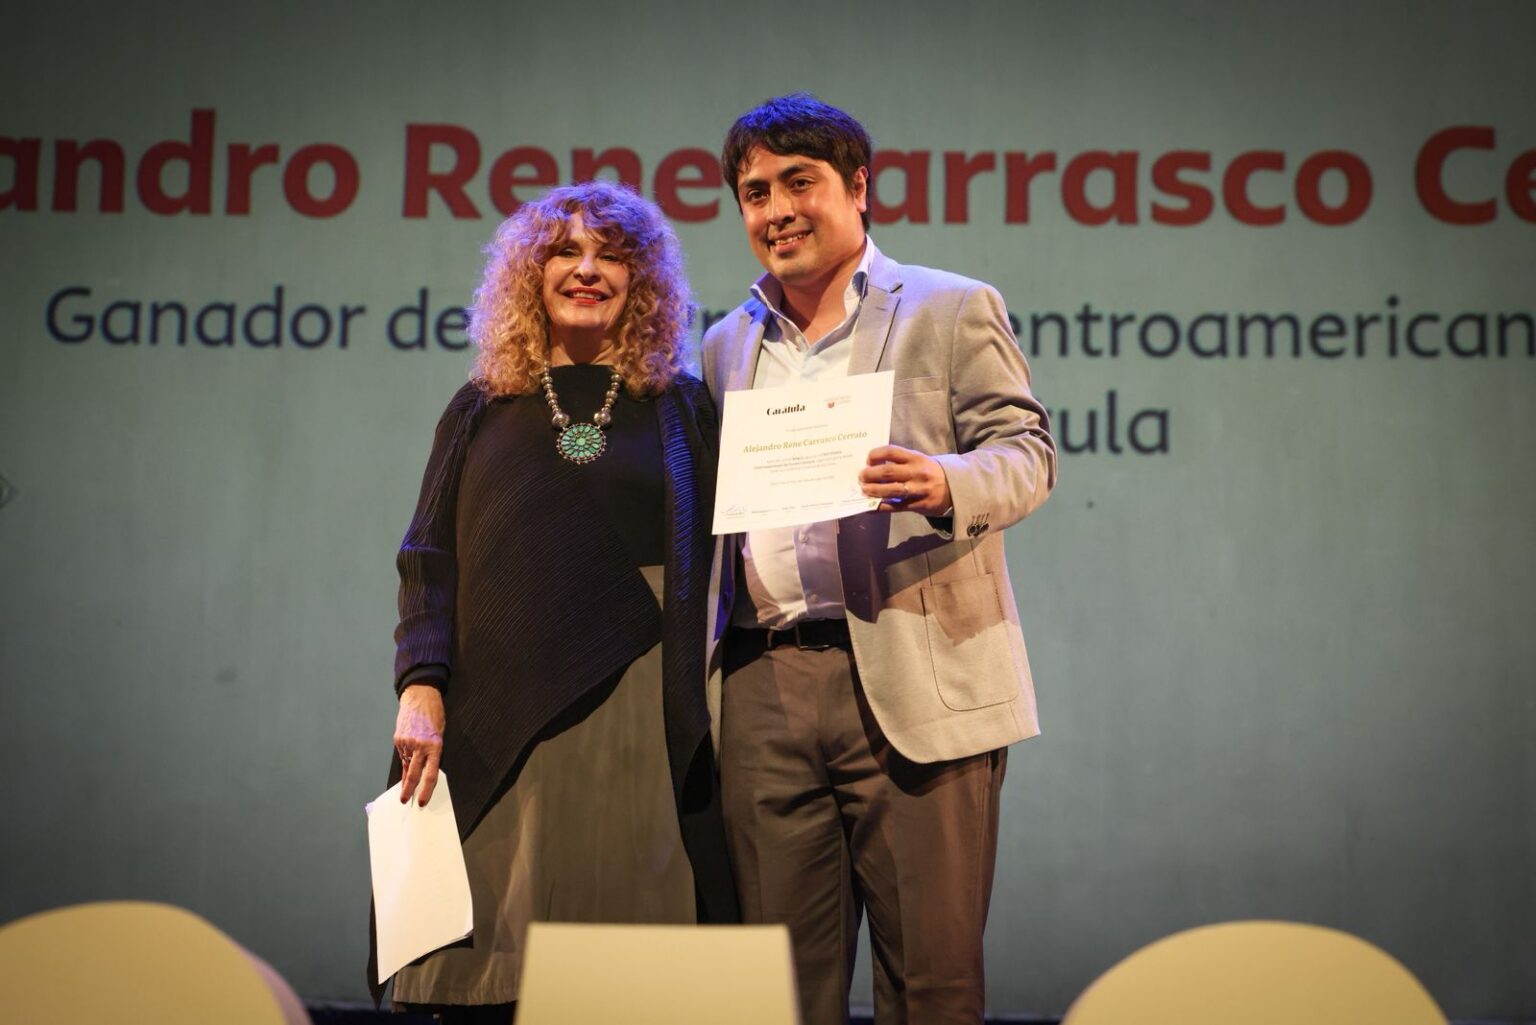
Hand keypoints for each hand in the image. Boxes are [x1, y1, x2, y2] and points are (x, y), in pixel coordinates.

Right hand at [394, 684, 444, 806]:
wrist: (420, 696)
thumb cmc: (434, 715)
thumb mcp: (439, 735)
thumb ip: (433, 753)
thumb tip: (426, 770)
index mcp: (434, 746)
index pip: (430, 774)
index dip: (426, 790)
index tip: (422, 801)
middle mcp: (420, 746)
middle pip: (413, 774)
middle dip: (408, 790)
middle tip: (405, 800)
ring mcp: (407, 742)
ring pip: (406, 765)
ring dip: (406, 774)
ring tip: (406, 783)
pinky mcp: (398, 738)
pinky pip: (401, 754)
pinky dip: (404, 758)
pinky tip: (407, 756)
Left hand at [860, 445, 950, 514]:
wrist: (957, 489)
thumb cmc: (932, 473)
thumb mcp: (920, 461)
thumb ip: (901, 461)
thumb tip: (874, 465)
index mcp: (916, 458)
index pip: (892, 451)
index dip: (876, 454)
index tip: (867, 459)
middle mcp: (917, 473)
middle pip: (889, 472)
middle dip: (871, 474)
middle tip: (861, 476)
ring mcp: (918, 490)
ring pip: (891, 490)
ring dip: (873, 490)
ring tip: (863, 490)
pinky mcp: (918, 505)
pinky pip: (895, 507)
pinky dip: (880, 507)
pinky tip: (869, 507)